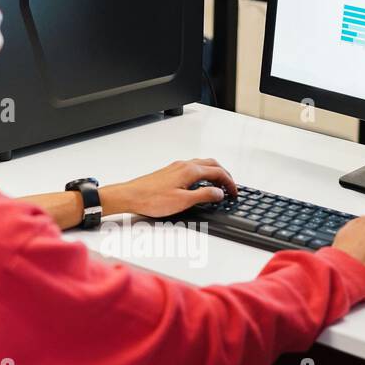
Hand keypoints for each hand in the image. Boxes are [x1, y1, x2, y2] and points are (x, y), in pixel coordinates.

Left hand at [100, 158, 238, 217]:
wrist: (130, 196)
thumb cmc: (151, 199)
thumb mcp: (183, 201)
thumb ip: (204, 195)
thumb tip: (219, 192)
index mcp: (189, 170)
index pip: (217, 172)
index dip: (229, 182)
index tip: (234, 192)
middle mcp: (183, 165)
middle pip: (211, 164)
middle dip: (224, 174)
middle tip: (231, 187)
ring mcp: (175, 167)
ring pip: (201, 164)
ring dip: (213, 172)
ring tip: (219, 185)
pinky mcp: (169, 172)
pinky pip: (192, 168)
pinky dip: (202, 173)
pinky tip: (200, 184)